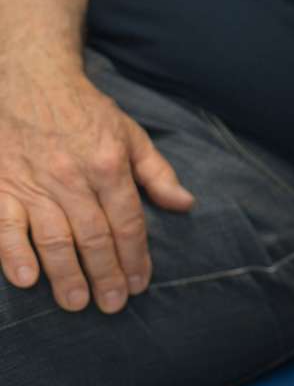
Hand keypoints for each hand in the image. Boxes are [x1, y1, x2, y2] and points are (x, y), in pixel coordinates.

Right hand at [0, 57, 193, 312]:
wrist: (31, 81)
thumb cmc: (85, 111)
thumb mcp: (130, 134)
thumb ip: (157, 173)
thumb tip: (184, 204)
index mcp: (109, 164)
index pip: (127, 221)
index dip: (135, 256)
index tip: (139, 284)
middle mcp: (72, 177)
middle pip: (93, 236)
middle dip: (105, 274)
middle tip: (112, 304)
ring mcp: (33, 183)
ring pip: (53, 237)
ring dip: (66, 274)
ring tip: (77, 302)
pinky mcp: (0, 186)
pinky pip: (5, 226)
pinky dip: (14, 254)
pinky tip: (27, 279)